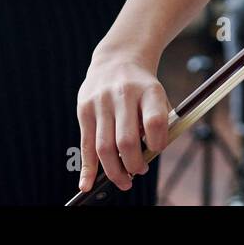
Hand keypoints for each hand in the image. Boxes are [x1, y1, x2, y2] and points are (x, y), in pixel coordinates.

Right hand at [76, 47, 170, 192]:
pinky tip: (87, 185)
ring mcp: (101, 102)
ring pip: (104, 147)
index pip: (155, 121)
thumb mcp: (158, 97)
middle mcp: (123, 95)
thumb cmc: (142, 88)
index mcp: (149, 90)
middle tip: (139, 172)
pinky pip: (86, 145)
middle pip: (126, 140)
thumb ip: (159, 125)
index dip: (157, 143)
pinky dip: (87, 169)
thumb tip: (147, 159)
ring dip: (114, 171)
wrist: (117, 59)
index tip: (156, 150)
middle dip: (133, 165)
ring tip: (124, 181)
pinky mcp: (84, 109)